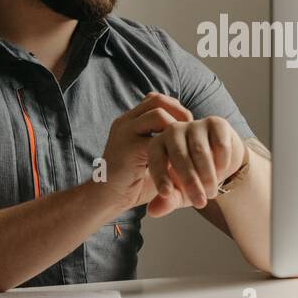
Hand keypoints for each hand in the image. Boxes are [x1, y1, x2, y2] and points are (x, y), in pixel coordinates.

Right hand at [99, 92, 192, 209]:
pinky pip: (156, 140)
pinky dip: (173, 149)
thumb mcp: (149, 155)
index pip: (155, 99)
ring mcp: (125, 133)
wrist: (107, 199)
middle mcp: (125, 121)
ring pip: (158, 114)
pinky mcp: (128, 149)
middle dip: (179, 112)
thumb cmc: (133, 181)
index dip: (175, 109)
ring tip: (185, 147)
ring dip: (177, 128)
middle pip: (157, 99)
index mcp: (129, 121)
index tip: (188, 127)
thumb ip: (162, 141)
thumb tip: (190, 133)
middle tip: (191, 132)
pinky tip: (179, 162)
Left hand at [145, 115, 246, 216]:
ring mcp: (195, 124)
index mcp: (158, 145)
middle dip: (190, 182)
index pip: (155, 159)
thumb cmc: (194, 178)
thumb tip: (153, 212)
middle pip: (179, 155)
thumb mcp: (180, 193)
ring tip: (211, 192)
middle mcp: (173, 131)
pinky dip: (221, 162)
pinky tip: (221, 170)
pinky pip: (219, 144)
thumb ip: (167, 200)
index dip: (160, 176)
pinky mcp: (216, 123)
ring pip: (200, 151)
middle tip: (200, 202)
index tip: (166, 194)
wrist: (221, 165)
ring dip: (207, 176)